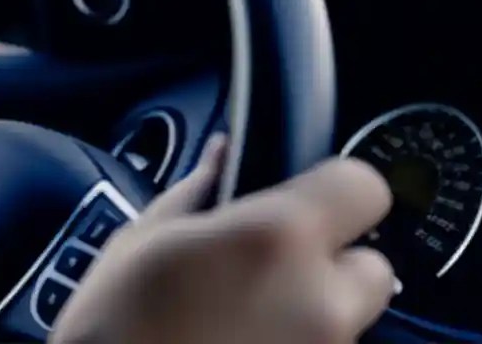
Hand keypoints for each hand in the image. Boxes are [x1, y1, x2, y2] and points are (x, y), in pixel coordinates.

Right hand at [52, 136, 396, 343]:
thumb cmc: (111, 332)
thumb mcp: (140, 243)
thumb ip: (198, 191)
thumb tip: (222, 155)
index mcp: (277, 239)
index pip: (363, 186)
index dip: (336, 189)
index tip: (307, 199)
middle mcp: (319, 303)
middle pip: (370, 267)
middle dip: (330, 266)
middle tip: (269, 272)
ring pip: (347, 322)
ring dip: (310, 315)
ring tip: (242, 319)